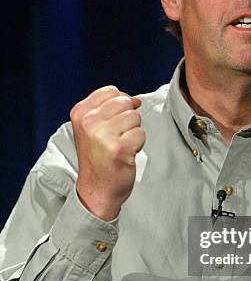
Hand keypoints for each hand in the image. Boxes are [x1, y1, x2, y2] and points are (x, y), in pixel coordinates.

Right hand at [70, 86, 145, 220]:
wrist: (96, 189)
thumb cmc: (98, 158)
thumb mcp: (91, 128)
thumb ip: (108, 108)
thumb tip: (134, 100)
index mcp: (80, 113)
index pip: (111, 91)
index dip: (120, 105)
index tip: (112, 124)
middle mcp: (89, 122)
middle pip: (125, 102)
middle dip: (128, 119)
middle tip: (116, 137)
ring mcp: (103, 135)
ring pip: (135, 117)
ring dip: (133, 132)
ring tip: (120, 146)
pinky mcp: (119, 148)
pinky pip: (141, 134)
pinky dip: (138, 145)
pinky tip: (125, 154)